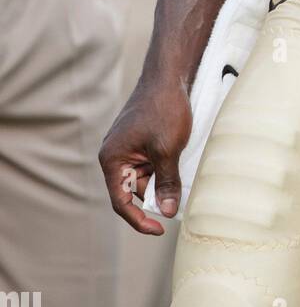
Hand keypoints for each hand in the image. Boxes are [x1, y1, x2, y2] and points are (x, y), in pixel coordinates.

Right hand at [99, 77, 191, 234]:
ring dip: (162, 178)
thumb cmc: (164, 109)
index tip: (160, 229)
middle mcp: (114, 155)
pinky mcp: (138, 142)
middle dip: (157, 193)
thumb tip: (168, 212)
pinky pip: (149, 164)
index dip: (139, 220)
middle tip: (180, 191)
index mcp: (112, 159)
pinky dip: (163, 167)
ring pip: (144, 178)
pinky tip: (176, 156)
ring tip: (179, 161)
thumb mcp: (167, 150)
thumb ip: (166, 183)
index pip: (121, 202)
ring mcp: (126, 148)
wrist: (168, 76)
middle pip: (134, 190)